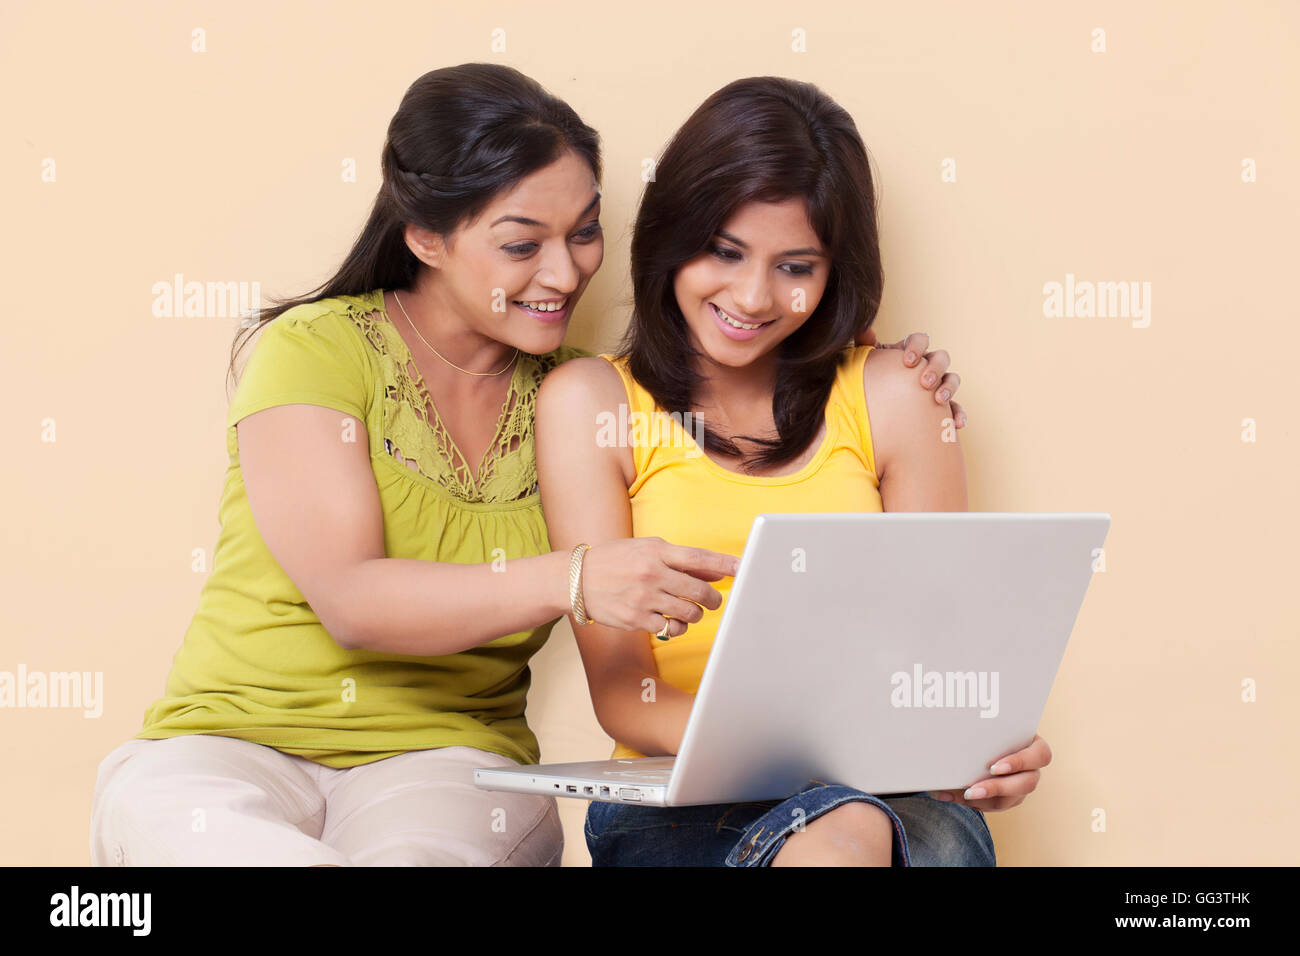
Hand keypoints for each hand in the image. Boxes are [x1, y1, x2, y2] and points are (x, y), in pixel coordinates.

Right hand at [576, 537, 739, 637]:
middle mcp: (652, 573)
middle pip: (699, 590)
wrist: (576, 579)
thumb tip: (716, 572)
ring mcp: (644, 597)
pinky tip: (670, 622)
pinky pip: (670, 629)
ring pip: (689, 613)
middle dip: (713, 599)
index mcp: (656, 551)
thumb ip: (680, 559)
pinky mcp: (636, 619)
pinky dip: (676, 628)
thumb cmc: (616, 561)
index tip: (742, 568)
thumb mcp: (646, 549)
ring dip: (695, 615)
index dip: (724, 564)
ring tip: (688, 611)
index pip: (698, 557)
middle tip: (713, 602)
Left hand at [855, 328, 965, 427]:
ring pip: (952, 379)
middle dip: (934, 368)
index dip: (917, 347)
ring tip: (939, 400)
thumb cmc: (874, 381)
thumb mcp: (867, 365)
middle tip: (924, 383)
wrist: (879, 407)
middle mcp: (928, 364)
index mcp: (911, 351)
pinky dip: (958, 414)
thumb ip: (864, 347)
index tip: (908, 361)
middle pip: (941, 357)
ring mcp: (938, 384)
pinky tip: (957, 424)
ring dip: (949, 387)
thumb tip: (864, 331)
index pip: (920, 339)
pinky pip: (956, 407)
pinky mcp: (944, 405)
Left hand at [927, 733, 1051, 811]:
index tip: (993, 767)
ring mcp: (1021, 786)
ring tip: (959, 795)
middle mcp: (1033, 770)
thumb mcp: (993, 724)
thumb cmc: (993, 726)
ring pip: (1008, 800)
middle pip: (1026, 784)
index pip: (1040, 755)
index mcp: (1035, 747)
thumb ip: (983, 726)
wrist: (985, 738)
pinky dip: (969, 801)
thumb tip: (954, 728)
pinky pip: (991, 805)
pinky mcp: (1007, 798)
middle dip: (997, 788)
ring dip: (982, 800)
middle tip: (972, 790)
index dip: (1019, 762)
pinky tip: (946, 794)